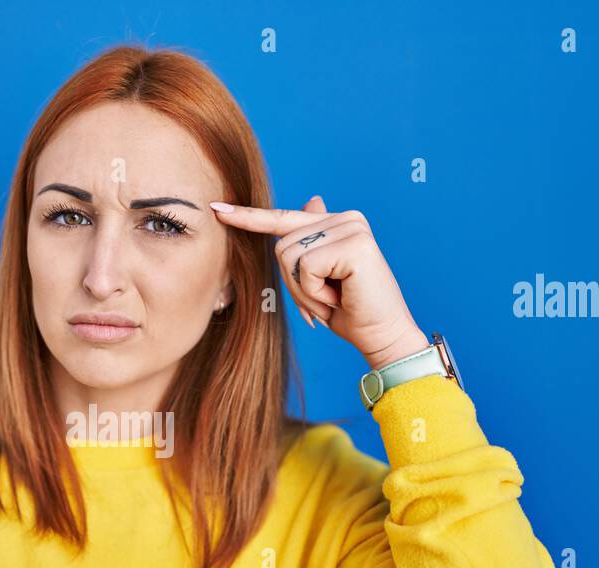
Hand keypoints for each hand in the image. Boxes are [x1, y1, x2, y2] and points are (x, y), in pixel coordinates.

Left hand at [210, 195, 429, 367]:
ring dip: (305, 290)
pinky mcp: (355, 244)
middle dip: (294, 284)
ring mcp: (352, 227)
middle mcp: (346, 218)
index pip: (282, 219)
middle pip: (280, 246)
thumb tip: (312, 200)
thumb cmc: (350, 312)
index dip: (248, 217)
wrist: (382, 337)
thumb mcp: (321, 278)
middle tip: (327, 297)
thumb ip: (309, 243)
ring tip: (334, 298)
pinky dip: (315, 292)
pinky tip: (341, 296)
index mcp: (336, 222)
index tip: (215, 208)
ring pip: (289, 257)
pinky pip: (305, 268)